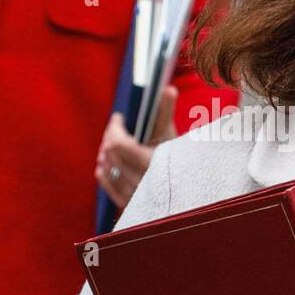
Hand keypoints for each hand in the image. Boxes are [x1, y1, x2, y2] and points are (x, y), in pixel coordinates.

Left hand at [94, 85, 177, 208]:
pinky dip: (104, 170)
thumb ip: (167, 113)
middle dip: (110, 137)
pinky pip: (108, 185)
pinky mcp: (129, 205)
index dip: (115, 127)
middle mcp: (141, 183)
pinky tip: (105, 162)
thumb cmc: (181, 159)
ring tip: (111, 143)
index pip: (119, 144)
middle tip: (115, 128)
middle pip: (110, 153)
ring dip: (105, 153)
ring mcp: (133, 197)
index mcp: (152, 164)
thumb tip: (167, 88)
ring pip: (107, 168)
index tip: (119, 117)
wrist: (190, 191)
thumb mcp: (174, 136)